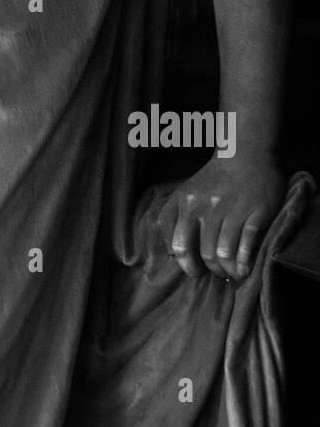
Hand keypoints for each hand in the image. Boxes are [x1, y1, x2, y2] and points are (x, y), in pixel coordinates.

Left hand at [156, 156, 285, 282]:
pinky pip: (246, 245)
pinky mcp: (255, 211)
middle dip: (211, 271)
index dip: (188, 265)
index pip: (179, 247)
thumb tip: (172, 254)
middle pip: (204, 255)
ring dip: (229, 270)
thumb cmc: (213, 180)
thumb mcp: (185, 193)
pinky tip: (245, 267)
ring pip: (224, 254)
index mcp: (184, 203)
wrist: (245, 154)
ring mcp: (231, 209)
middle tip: (218, 273)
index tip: (197, 269)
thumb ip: (173, 219)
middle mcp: (205, 206)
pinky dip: (244, 263)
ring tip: (233, 273)